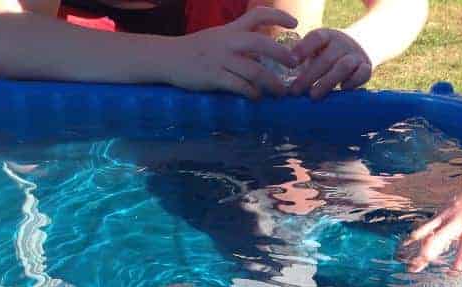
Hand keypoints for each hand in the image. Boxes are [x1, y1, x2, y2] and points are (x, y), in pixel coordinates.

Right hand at [164, 7, 297, 97]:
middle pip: (261, 43)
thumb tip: (263, 57)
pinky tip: (256, 97)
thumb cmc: (195, 50)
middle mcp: (227, 42)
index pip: (257, 14)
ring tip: (280, 92)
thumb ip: (240, 44)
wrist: (166, 57)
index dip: (278, 16)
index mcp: (230, 30)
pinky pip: (239, 86)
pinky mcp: (213, 77)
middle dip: (282, 54)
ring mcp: (220, 59)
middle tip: (294, 65)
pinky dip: (252, 93)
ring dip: (271, 83)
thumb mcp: (218, 38)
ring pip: (254, 70)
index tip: (295, 23)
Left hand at [288, 28, 371, 99]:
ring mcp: (355, 55)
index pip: (316, 38)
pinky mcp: (367, 67)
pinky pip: (362, 74)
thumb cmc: (329, 54)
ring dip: (327, 82)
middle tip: (295, 91)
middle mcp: (342, 43)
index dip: (303, 49)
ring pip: (343, 67)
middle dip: (309, 76)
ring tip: (313, 96)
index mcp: (327, 36)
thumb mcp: (317, 50)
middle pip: (326, 58)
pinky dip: (352, 82)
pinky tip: (341, 90)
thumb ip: (302, 60)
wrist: (360, 47)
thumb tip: (278, 81)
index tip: (291, 64)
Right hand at [401, 178, 461, 271]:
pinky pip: (429, 223)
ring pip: (429, 229)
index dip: (461, 260)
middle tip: (414, 270)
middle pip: (440, 238)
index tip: (456, 273)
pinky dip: (417, 235)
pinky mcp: (449, 209)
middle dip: (426, 255)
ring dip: (415, 246)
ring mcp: (454, 212)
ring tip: (401, 261)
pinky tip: (406, 247)